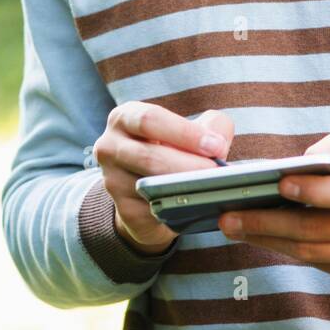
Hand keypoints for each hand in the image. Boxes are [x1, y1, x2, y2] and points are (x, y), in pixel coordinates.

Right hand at [92, 101, 233, 254]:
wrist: (149, 191)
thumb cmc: (172, 151)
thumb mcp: (189, 131)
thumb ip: (210, 126)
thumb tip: (218, 141)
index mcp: (125, 118)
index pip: (150, 120)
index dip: (184, 133)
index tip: (215, 145)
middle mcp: (110, 146)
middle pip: (149, 156)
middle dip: (188, 164)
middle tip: (217, 171)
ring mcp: (113, 181)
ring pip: (149, 186)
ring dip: (184, 187)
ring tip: (211, 187)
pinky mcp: (124, 210)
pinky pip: (152, 211)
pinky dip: (177, 208)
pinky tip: (197, 206)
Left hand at [217, 126, 329, 279]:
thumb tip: (298, 163)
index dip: (315, 191)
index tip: (280, 183)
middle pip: (319, 229)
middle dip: (270, 222)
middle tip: (231, 214)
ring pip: (311, 250)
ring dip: (267, 239)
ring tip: (234, 226)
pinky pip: (314, 261)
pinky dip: (282, 248)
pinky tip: (257, 236)